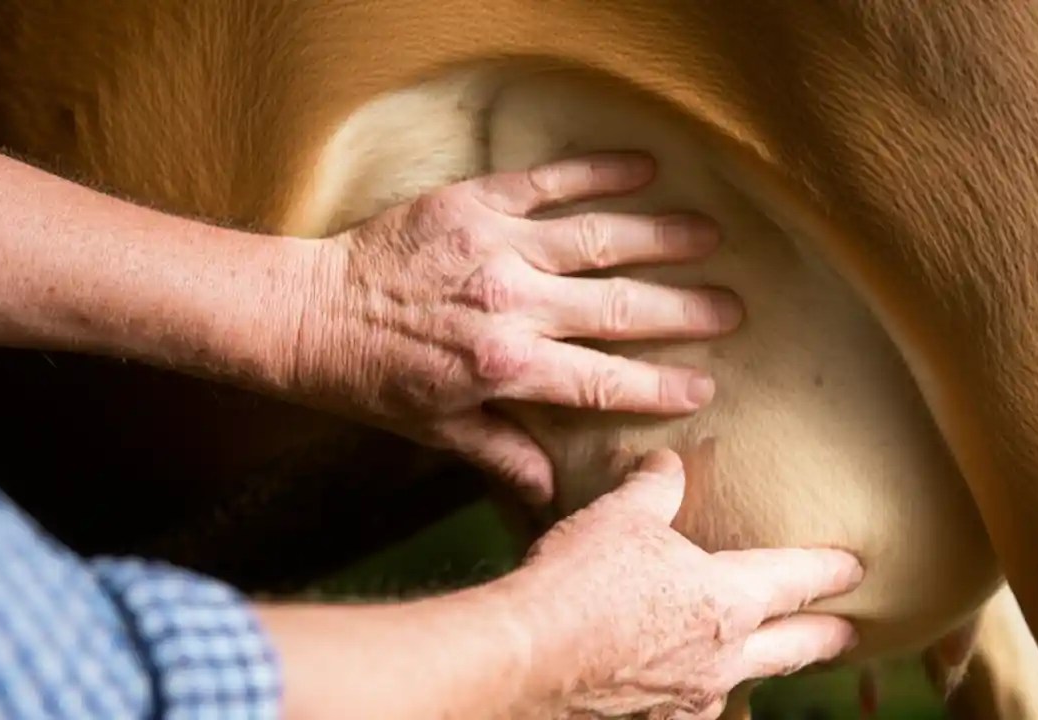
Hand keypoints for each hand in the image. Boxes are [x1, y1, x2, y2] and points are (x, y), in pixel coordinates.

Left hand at [287, 152, 742, 499]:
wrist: (305, 314)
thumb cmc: (373, 381)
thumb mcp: (438, 432)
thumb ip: (503, 457)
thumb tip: (555, 495)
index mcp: (506, 369)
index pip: (604, 381)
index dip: (660, 386)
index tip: (705, 385)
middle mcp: (510, 306)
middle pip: (619, 309)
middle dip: (684, 311)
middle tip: (732, 307)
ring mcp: (495, 247)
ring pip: (597, 240)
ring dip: (661, 237)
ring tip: (709, 234)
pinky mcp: (472, 202)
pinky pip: (548, 183)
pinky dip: (598, 172)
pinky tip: (645, 167)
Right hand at [508, 449, 862, 718]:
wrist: (531, 655)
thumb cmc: (583, 581)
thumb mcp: (623, 516)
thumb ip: (654, 488)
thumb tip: (666, 463)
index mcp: (727, 600)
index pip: (796, 580)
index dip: (829, 570)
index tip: (855, 568)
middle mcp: (721, 657)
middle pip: (791, 648)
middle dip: (823, 638)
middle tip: (848, 635)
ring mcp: (688, 697)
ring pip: (742, 682)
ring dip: (759, 669)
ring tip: (761, 661)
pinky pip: (689, 707)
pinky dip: (696, 692)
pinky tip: (683, 687)